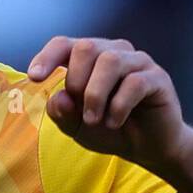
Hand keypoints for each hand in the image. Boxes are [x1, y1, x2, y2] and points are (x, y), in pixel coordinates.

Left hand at [28, 36, 185, 171]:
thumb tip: (60, 98)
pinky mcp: (157, 77)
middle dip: (76, 82)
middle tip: (81, 111)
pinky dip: (118, 106)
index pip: (64, 44)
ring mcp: (137, 62)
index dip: (48, 57)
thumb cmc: (109, 129)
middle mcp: (114, 52)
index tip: (35, 77)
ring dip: (96, 95)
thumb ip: (62, 112)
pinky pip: (134, 82)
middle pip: (86, 47)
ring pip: (110, 61)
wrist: (146, 147)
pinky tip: (114, 122)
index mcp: (90, 59)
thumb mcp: (76, 126)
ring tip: (95, 120)